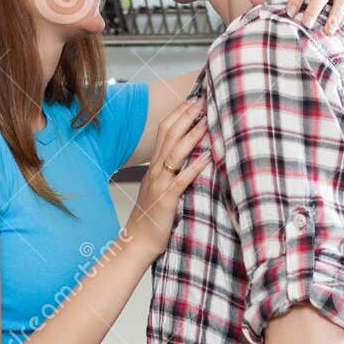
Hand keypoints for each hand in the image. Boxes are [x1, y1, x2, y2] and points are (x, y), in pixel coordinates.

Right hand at [129, 98, 208, 256]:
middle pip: (168, 135)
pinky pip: (181, 180)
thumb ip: (170, 175)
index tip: (193, 100)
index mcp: (154, 168)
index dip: (178, 114)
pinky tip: (207, 157)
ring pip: (174, 153)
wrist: (136, 243)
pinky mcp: (166, 200)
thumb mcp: (159, 191)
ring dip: (191, 135)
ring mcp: (159, 184)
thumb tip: (189, 161)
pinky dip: (194, 168)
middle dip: (185, 116)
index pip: (164, 132)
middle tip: (202, 100)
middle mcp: (155, 172)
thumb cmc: (150, 220)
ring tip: (206, 121)